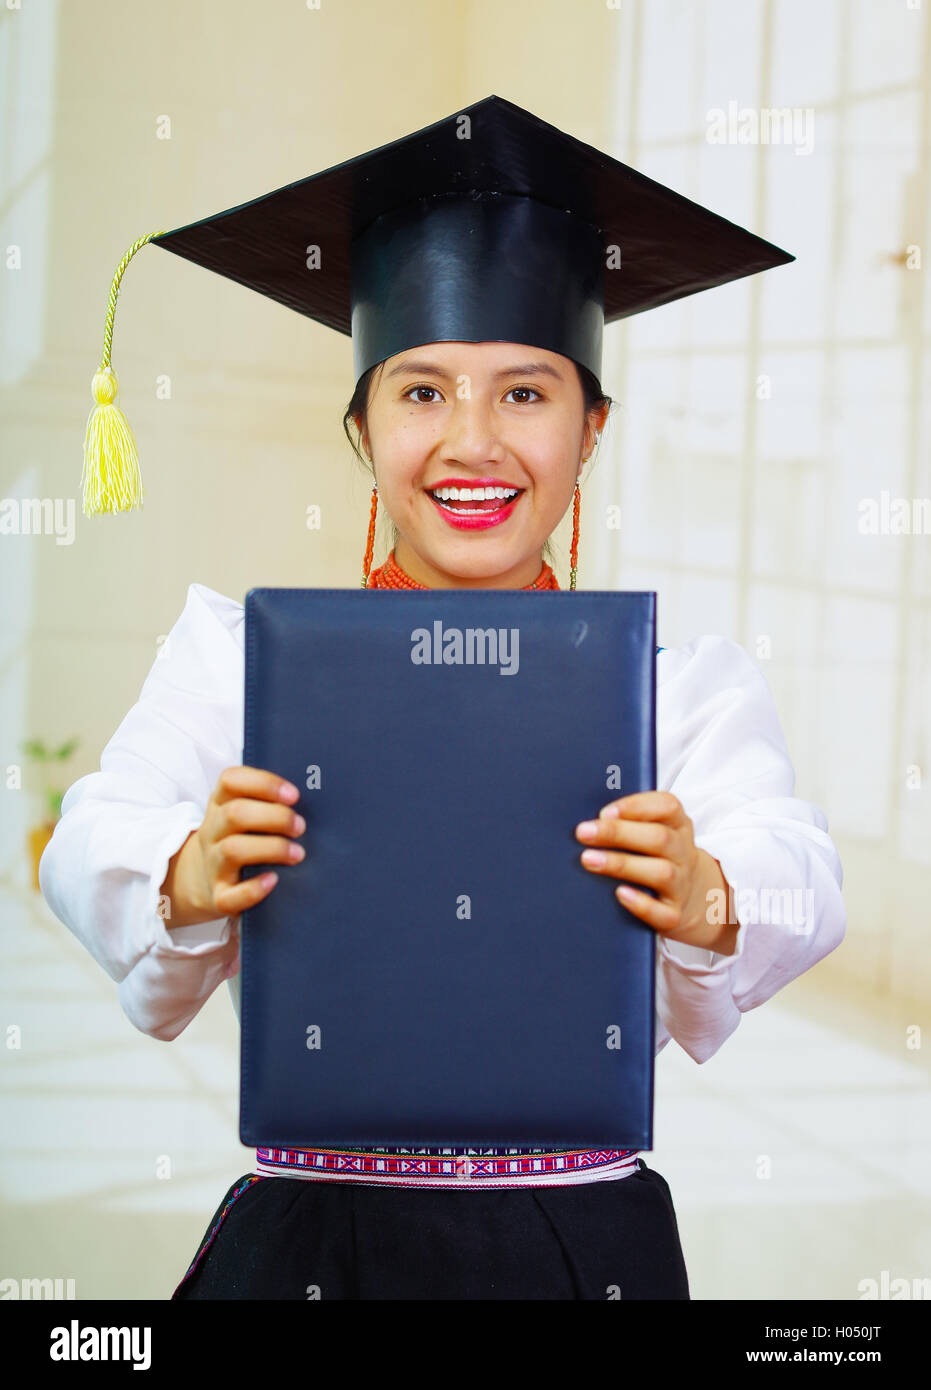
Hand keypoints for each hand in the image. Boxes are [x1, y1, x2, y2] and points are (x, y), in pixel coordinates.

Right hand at [159, 766, 305, 927]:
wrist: (201, 880)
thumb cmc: (240, 839)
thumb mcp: (244, 814)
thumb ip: (269, 802)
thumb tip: (315, 796)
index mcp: (220, 804)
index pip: (230, 780)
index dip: (263, 783)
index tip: (294, 795)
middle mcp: (213, 831)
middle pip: (235, 814)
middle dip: (274, 817)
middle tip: (300, 826)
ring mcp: (213, 864)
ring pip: (233, 850)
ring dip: (271, 848)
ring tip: (298, 854)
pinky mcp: (218, 896)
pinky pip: (229, 897)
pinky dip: (253, 889)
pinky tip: (274, 880)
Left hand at [574, 791, 737, 954]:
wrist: (695, 899)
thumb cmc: (660, 857)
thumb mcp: (656, 832)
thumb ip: (628, 822)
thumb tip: (590, 822)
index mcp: (678, 826)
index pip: (667, 807)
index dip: (636, 806)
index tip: (604, 812)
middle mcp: (683, 853)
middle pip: (659, 838)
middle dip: (618, 833)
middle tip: (584, 833)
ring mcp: (681, 885)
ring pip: (661, 872)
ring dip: (622, 864)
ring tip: (589, 860)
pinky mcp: (674, 915)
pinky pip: (661, 912)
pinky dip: (641, 904)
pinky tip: (619, 894)